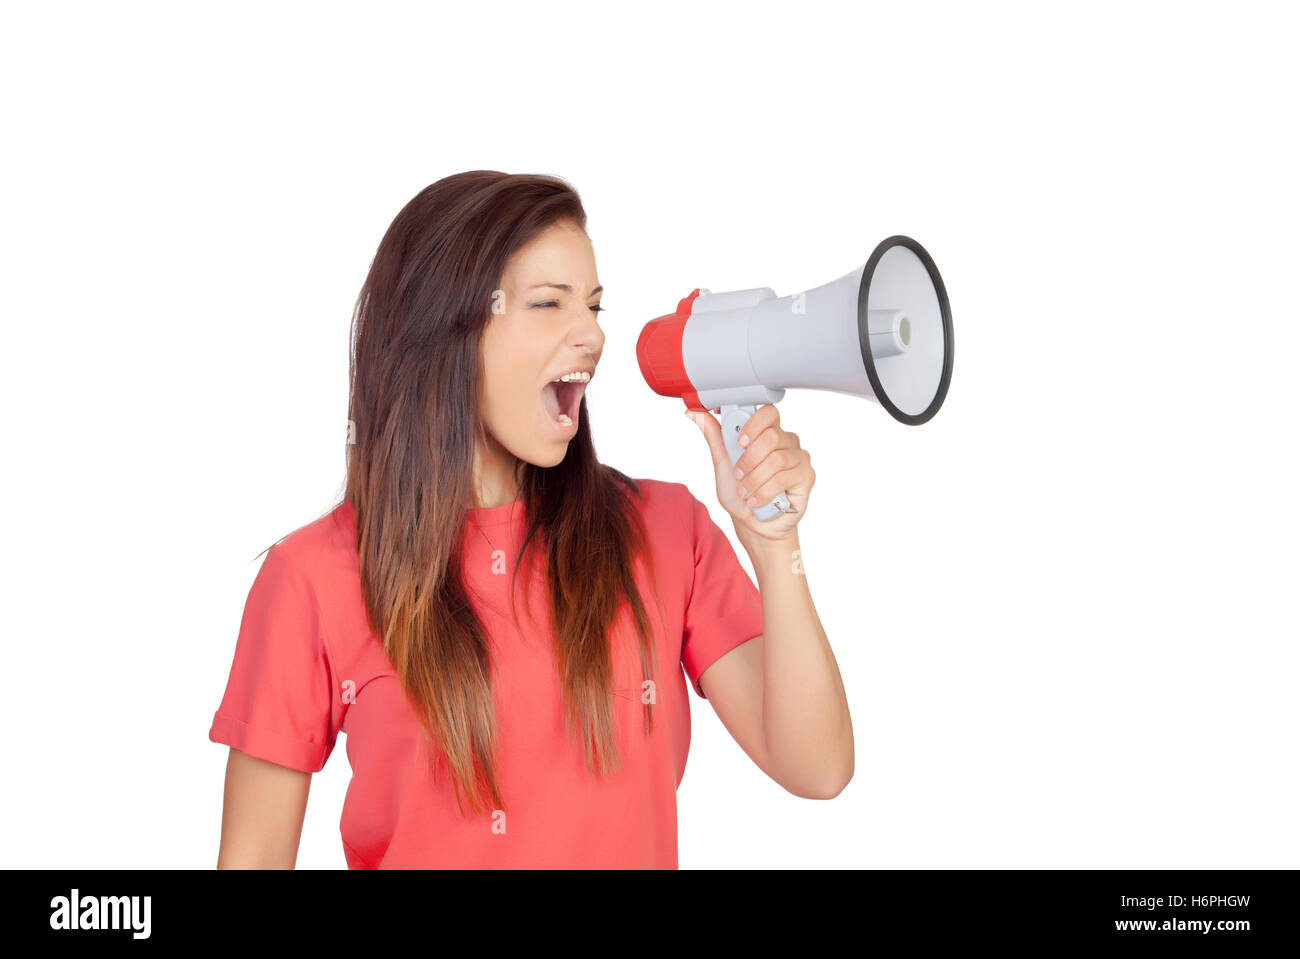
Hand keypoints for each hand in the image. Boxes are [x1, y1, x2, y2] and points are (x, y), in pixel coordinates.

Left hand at [687, 404, 813, 540]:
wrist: (752, 523)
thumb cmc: (741, 493)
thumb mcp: (723, 463)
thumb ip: (714, 437)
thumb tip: (694, 413)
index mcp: (769, 432)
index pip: (768, 413)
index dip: (753, 425)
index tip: (739, 443)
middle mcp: (787, 441)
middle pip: (771, 436)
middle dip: (748, 460)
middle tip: (738, 475)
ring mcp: (799, 458)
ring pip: (776, 459)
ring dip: (754, 479)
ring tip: (745, 492)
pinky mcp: (807, 476)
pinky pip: (784, 478)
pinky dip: (764, 492)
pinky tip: (756, 501)